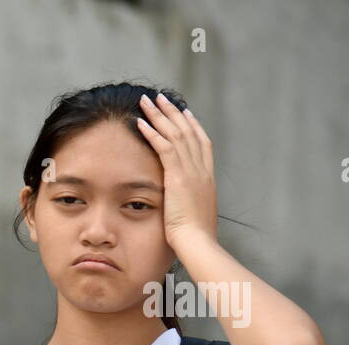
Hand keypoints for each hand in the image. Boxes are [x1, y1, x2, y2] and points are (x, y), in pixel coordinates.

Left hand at [136, 92, 217, 248]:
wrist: (198, 243)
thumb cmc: (194, 238)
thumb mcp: (193, 215)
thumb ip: (188, 203)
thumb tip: (182, 204)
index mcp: (207, 177)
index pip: (201, 143)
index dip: (192, 125)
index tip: (184, 113)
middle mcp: (202, 169)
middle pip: (188, 131)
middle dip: (173, 112)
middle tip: (160, 97)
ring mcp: (192, 170)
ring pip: (175, 133)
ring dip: (160, 115)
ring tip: (146, 101)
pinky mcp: (178, 176)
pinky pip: (164, 147)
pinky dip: (152, 133)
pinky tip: (140, 122)